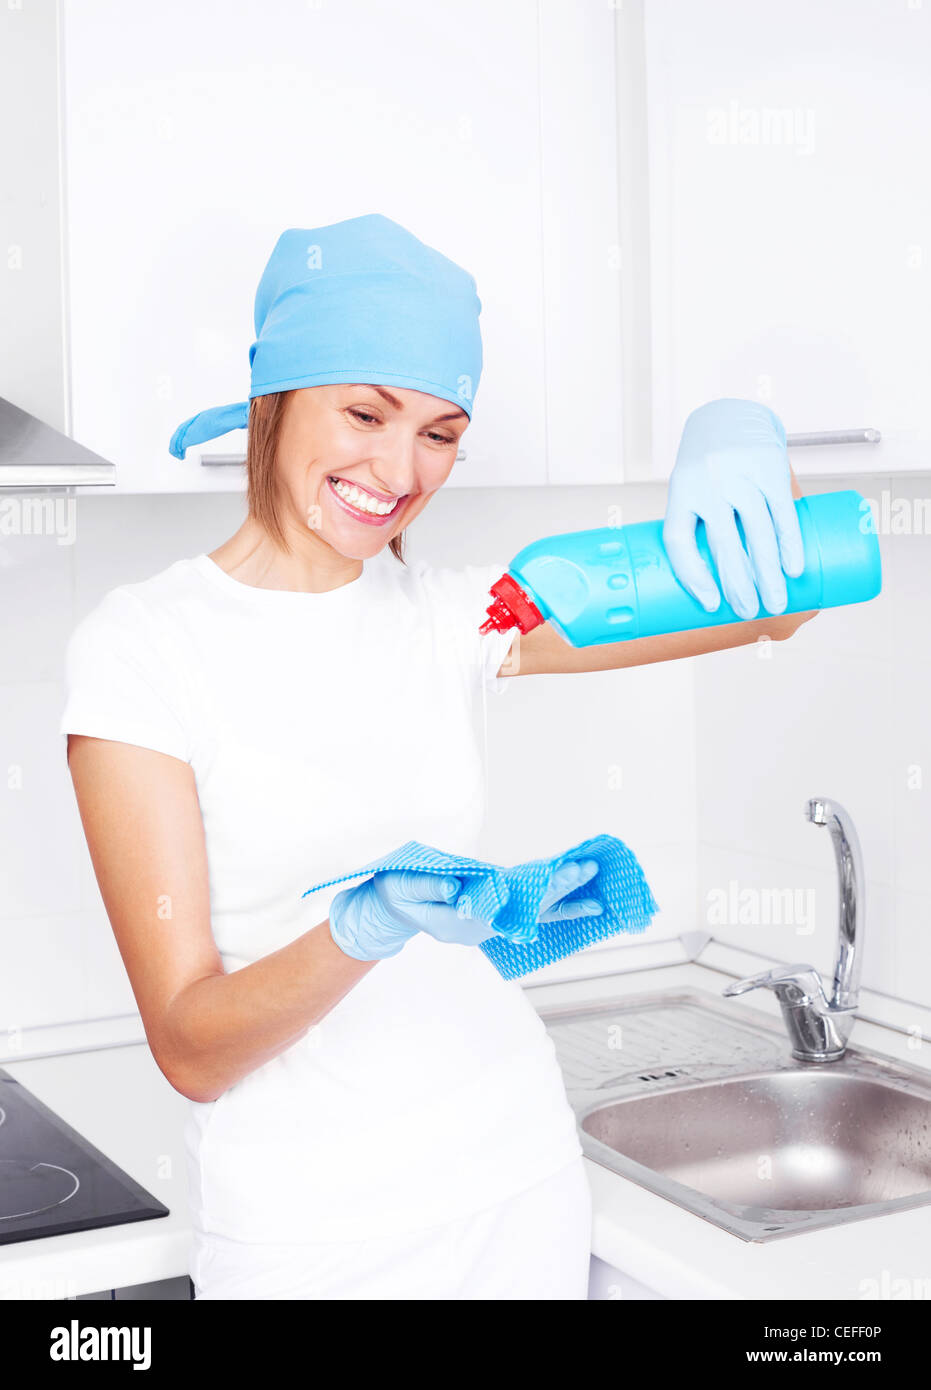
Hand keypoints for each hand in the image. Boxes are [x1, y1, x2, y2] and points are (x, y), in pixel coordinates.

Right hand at [328, 858, 603, 961]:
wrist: (389, 908)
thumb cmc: (395, 893)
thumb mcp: (404, 887)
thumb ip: (429, 889)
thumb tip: (456, 890)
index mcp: (461, 923)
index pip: (508, 908)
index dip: (535, 893)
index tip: (560, 877)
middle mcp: (480, 925)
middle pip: (526, 909)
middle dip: (557, 891)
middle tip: (586, 870)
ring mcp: (486, 919)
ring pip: (528, 910)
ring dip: (559, 897)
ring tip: (590, 884)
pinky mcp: (488, 908)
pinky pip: (522, 904)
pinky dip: (546, 898)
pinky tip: (571, 892)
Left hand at [663, 398, 804, 619]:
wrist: (730, 417)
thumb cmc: (707, 472)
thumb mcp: (691, 492)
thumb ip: (700, 531)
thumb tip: (716, 590)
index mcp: (681, 492)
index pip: (678, 540)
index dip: (693, 576)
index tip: (712, 605)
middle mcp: (708, 483)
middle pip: (723, 542)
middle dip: (738, 584)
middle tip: (750, 613)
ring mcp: (740, 474)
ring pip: (757, 531)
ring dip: (768, 572)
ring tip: (776, 602)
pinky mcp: (769, 467)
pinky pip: (782, 511)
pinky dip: (790, 542)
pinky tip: (794, 569)